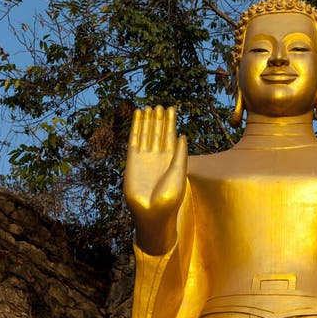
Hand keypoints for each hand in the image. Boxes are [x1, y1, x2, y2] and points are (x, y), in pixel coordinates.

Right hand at [124, 105, 187, 254]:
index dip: (171, 122)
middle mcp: (158, 157)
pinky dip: (136, 128)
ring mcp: (145, 158)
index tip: (172, 108)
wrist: (151, 212)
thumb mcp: (179, 173)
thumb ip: (180, 154)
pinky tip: (137, 117)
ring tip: (149, 107)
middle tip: (160, 105)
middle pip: (158, 133)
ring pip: (146, 134)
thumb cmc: (169, 197)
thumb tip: (183, 135)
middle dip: (159, 120)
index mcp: (172, 160)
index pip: (171, 136)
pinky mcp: (133, 161)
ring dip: (148, 121)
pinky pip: (134, 140)